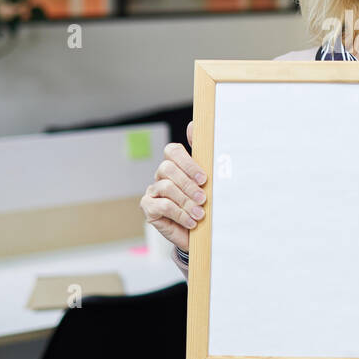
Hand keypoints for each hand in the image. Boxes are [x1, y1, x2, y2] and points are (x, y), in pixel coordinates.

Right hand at [139, 121, 206, 252]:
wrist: (200, 234)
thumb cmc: (205, 205)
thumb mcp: (210, 183)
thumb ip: (203, 156)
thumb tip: (193, 124)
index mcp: (176, 165)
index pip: (173, 151)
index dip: (187, 162)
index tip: (203, 178)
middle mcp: (162, 175)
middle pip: (168, 168)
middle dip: (188, 184)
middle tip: (203, 198)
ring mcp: (153, 190)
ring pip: (166, 187)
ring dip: (186, 202)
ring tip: (200, 214)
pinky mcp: (148, 207)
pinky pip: (162, 205)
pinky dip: (179, 214)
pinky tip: (191, 221)